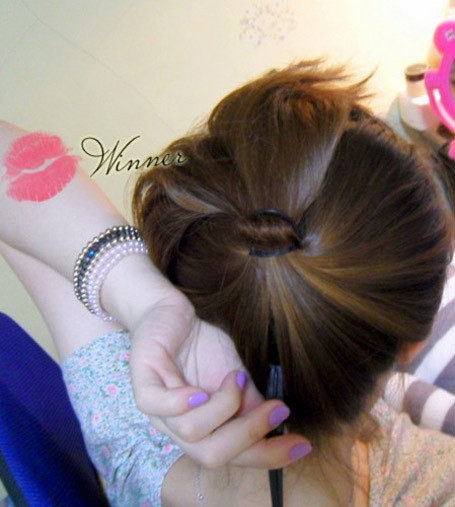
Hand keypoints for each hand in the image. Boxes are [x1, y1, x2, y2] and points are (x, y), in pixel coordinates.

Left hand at [128, 291, 311, 468]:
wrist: (171, 311)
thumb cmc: (202, 345)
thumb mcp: (236, 377)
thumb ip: (250, 404)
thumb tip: (279, 428)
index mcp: (200, 429)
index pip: (231, 456)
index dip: (267, 456)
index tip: (302, 445)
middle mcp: (176, 426)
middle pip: (210, 456)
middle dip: (249, 435)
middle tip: (276, 409)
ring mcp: (157, 407)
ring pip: (190, 433)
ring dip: (224, 407)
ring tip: (236, 379)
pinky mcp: (143, 380)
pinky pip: (156, 405)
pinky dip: (181, 402)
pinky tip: (200, 390)